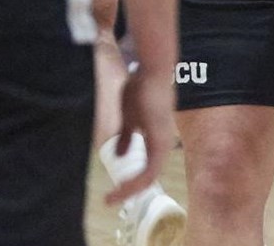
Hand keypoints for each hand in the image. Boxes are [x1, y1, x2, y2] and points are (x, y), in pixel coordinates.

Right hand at [106, 67, 175, 206]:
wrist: (152, 72)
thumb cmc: (141, 90)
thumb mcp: (129, 118)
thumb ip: (126, 137)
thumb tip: (118, 155)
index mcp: (156, 140)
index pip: (145, 170)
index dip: (128, 182)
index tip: (111, 191)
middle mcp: (163, 145)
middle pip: (147, 179)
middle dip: (127, 191)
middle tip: (109, 201)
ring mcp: (164, 144)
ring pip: (149, 178)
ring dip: (130, 189)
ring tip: (112, 198)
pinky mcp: (161, 141)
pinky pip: (150, 171)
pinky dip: (136, 181)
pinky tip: (123, 186)